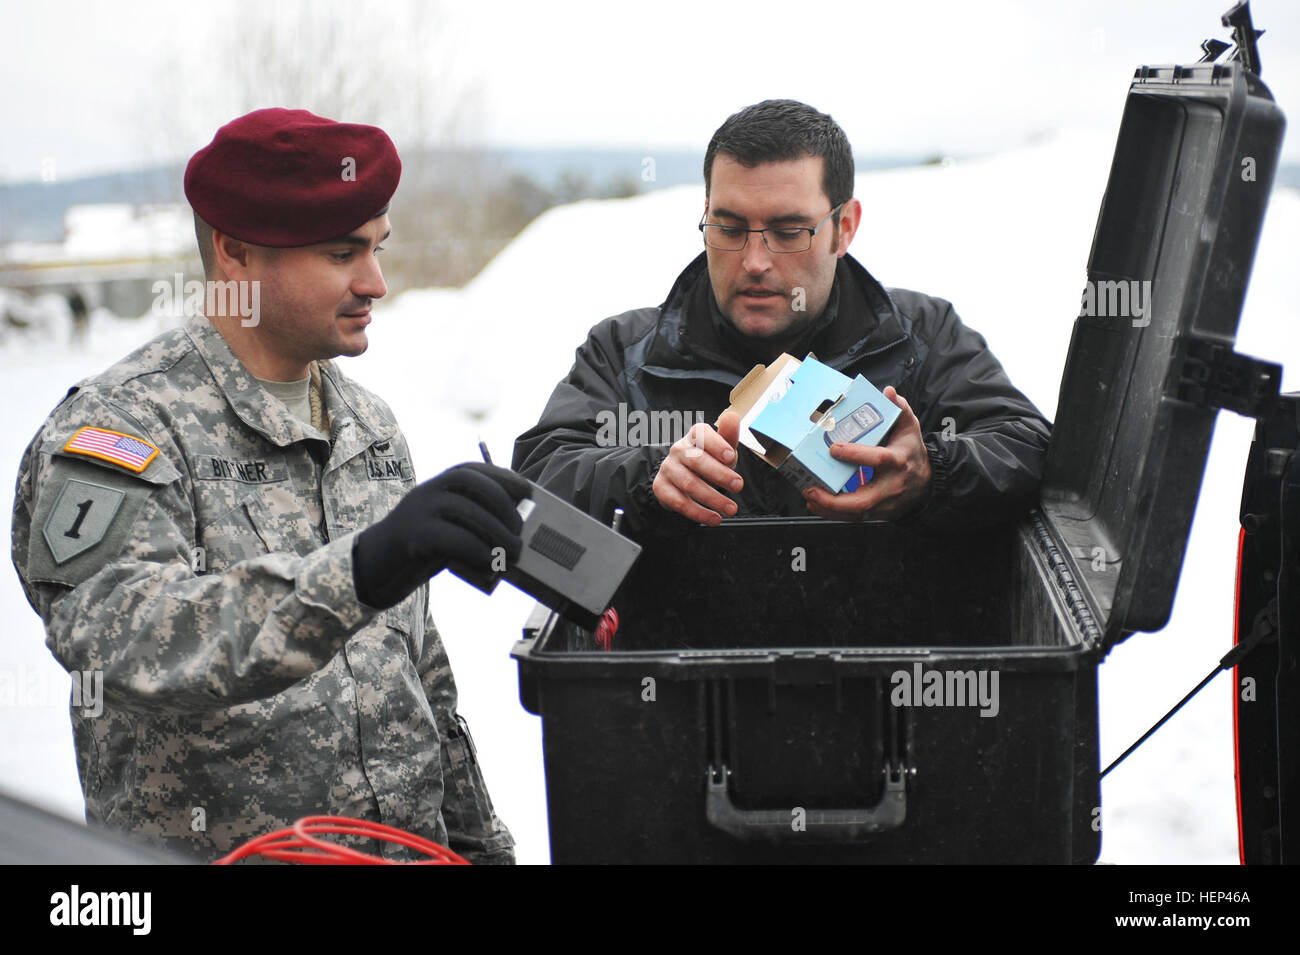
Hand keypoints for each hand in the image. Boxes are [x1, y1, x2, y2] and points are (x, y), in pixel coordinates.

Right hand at [353, 462, 531, 608]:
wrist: (378, 567)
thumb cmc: (424, 548)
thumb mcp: (450, 526)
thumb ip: (475, 521)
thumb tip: (517, 530)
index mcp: (439, 483)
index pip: (474, 469)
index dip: (503, 477)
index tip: (527, 492)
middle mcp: (428, 489)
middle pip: (472, 484)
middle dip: (503, 505)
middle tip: (520, 532)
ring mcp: (417, 510)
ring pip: (464, 509)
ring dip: (495, 531)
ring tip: (512, 552)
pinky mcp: (411, 536)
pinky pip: (450, 537)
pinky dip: (476, 550)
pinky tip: (490, 562)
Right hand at [651, 411, 743, 525]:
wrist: (681, 479)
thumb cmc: (708, 461)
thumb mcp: (722, 449)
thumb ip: (728, 436)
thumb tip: (732, 417)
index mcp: (694, 436)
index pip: (702, 434)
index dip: (716, 445)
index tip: (731, 456)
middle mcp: (678, 450)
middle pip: (697, 461)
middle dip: (719, 475)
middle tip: (738, 486)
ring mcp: (668, 469)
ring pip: (689, 484)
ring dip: (712, 499)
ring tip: (730, 508)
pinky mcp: (661, 488)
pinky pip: (679, 502)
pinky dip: (698, 513)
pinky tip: (714, 518)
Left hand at [802, 386, 931, 521]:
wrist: (926, 484)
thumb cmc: (911, 452)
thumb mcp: (909, 428)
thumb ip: (899, 409)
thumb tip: (888, 392)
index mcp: (898, 461)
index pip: (877, 459)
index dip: (855, 455)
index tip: (834, 449)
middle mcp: (891, 486)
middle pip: (863, 501)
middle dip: (834, 499)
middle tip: (810, 489)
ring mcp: (884, 504)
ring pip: (855, 514)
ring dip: (828, 509)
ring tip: (809, 496)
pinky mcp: (877, 514)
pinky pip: (853, 518)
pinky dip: (833, 513)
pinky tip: (816, 504)